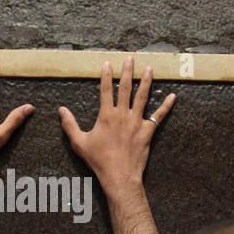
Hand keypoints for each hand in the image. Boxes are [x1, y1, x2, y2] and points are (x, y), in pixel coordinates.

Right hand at [58, 58, 174, 196]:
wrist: (119, 175)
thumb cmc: (98, 160)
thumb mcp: (79, 142)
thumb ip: (70, 124)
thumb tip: (61, 110)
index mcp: (106, 115)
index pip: (105, 90)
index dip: (106, 76)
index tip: (108, 64)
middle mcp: (122, 115)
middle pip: (125, 88)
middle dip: (127, 72)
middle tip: (130, 59)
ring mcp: (137, 122)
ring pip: (143, 97)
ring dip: (146, 82)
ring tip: (149, 69)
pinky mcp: (147, 131)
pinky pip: (159, 116)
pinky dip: (166, 106)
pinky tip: (173, 96)